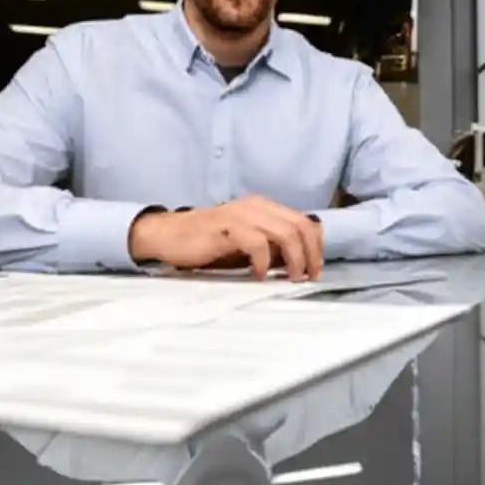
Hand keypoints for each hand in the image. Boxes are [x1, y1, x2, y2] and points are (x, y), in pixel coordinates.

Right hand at [129, 196, 323, 280]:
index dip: (316, 245)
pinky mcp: (228, 228)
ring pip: (286, 232)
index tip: (315, 268)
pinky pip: (258, 243)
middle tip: (309, 276)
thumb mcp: (245, 242)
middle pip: (300, 225)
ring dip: (294, 258)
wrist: (169, 235)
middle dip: (311, 253)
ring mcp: (243, 215)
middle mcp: (257, 206)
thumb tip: (295, 263)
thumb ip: (269, 246)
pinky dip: (264, 262)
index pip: (303, 221)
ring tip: (291, 278)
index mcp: (264, 207)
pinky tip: (259, 275)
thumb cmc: (208, 242)